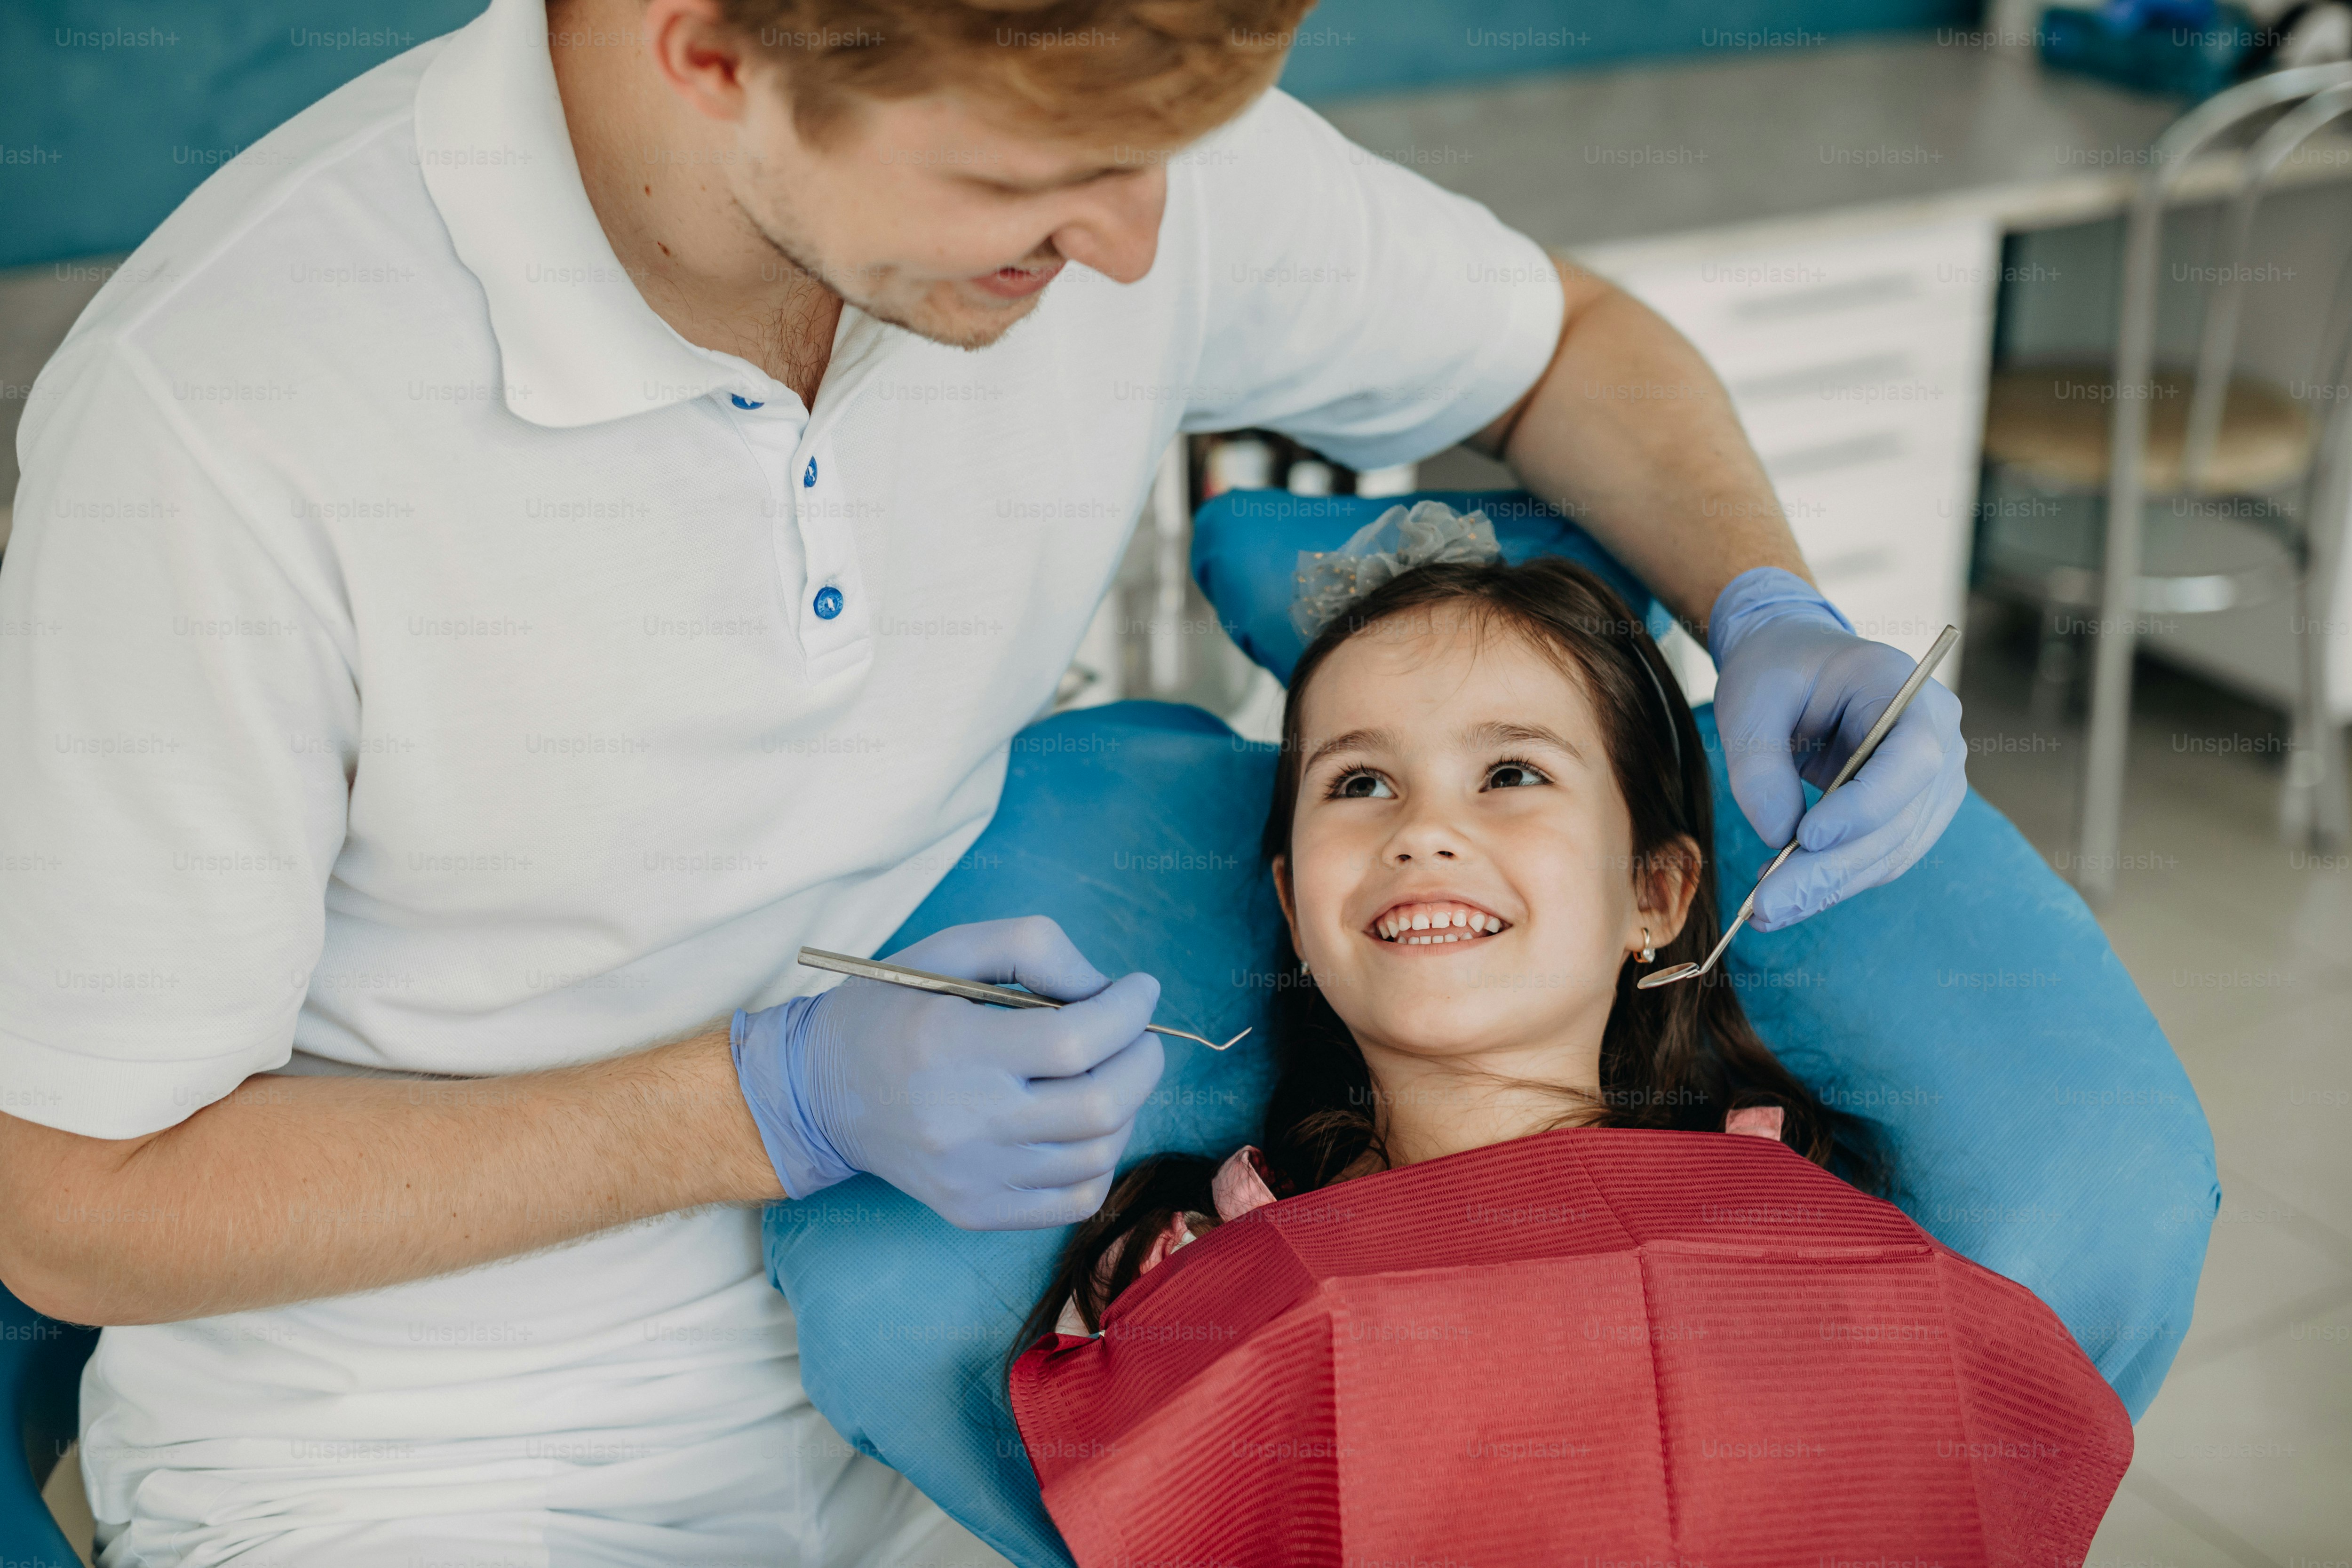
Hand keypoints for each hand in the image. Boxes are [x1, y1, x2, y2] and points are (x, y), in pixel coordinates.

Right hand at [731, 917, 1163, 1229]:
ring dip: (1126, 1108)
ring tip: (1106, 1073)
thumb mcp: (950, 949)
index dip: (1128, 1011)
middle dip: (1142, 1061)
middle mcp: (963, 1121)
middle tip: (1139, 1034)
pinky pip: (1075, 1202)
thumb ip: (1033, 947)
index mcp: (952, 1046)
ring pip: (1097, 1156)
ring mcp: (971, 1177)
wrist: (819, 1092)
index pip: (1075, 1040)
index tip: (1140, 988)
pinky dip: (1100, 1161)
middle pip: (1099, 1105)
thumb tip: (1105, 989)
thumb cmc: (891, 1010)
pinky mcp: (974, 1211)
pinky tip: (1083, 1126)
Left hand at [1708, 568, 1965, 930]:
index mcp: (1902, 687)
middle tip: (1765, 907)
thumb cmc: (1774, 670)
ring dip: (1828, 887)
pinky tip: (1785, 896)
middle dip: (1829, 868)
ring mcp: (1933, 779)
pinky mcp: (1912, 812)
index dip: (1867, 805)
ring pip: (1889, 850)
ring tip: (1764, 911)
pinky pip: (1880, 857)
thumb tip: (1775, 834)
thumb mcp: (1749, 701)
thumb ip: (1758, 764)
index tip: (1806, 838)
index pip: (1913, 758)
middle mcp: (1937, 735)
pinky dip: (1833, 882)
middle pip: (1897, 819)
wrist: (1793, 663)